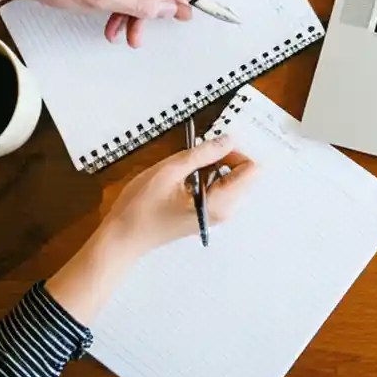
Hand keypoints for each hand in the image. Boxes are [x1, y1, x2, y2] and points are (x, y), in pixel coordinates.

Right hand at [101, 136, 257, 257]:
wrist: (123, 237)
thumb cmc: (141, 207)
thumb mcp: (171, 171)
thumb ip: (203, 153)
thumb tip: (228, 139)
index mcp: (220, 203)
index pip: (253, 171)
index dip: (237, 152)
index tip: (213, 146)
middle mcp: (225, 212)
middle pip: (246, 176)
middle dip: (227, 158)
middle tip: (199, 154)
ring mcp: (216, 215)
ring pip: (233, 182)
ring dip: (216, 167)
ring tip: (188, 167)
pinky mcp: (207, 214)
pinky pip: (221, 190)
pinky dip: (209, 177)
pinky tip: (186, 178)